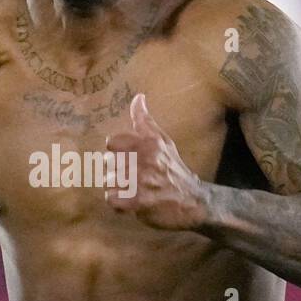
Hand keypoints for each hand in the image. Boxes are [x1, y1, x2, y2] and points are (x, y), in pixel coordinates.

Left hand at [104, 93, 210, 230]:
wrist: (192, 202)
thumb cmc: (173, 170)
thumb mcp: (163, 142)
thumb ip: (145, 121)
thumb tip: (138, 97)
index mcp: (149, 144)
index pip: (112, 142)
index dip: (117, 152)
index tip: (128, 158)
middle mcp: (145, 160)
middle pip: (108, 163)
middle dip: (117, 171)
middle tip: (134, 177)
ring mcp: (142, 181)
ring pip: (109, 181)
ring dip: (118, 187)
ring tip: (134, 189)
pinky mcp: (139, 202)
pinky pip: (112, 199)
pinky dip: (118, 203)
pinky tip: (131, 202)